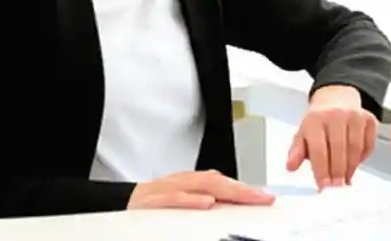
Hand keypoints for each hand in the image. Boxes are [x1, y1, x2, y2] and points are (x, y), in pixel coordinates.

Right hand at [127, 170, 274, 209]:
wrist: (122, 201)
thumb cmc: (155, 204)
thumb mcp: (184, 202)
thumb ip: (206, 203)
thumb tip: (232, 208)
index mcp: (193, 184)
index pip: (225, 184)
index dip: (247, 190)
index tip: (267, 198)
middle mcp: (184, 182)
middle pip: (218, 182)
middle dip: (243, 189)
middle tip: (264, 198)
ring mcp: (170, 188)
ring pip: (202, 185)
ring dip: (226, 190)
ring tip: (247, 197)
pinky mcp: (154, 199)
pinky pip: (175, 197)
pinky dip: (191, 199)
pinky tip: (207, 203)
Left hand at [286, 85, 377, 188]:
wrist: (336, 98)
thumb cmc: (318, 121)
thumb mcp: (302, 134)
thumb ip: (296, 151)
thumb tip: (290, 166)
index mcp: (315, 119)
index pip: (319, 150)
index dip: (321, 171)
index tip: (323, 186)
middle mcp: (336, 115)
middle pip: (339, 150)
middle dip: (337, 173)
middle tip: (336, 188)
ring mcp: (354, 115)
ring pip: (355, 148)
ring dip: (351, 168)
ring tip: (345, 180)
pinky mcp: (369, 119)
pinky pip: (368, 144)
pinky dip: (363, 158)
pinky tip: (355, 165)